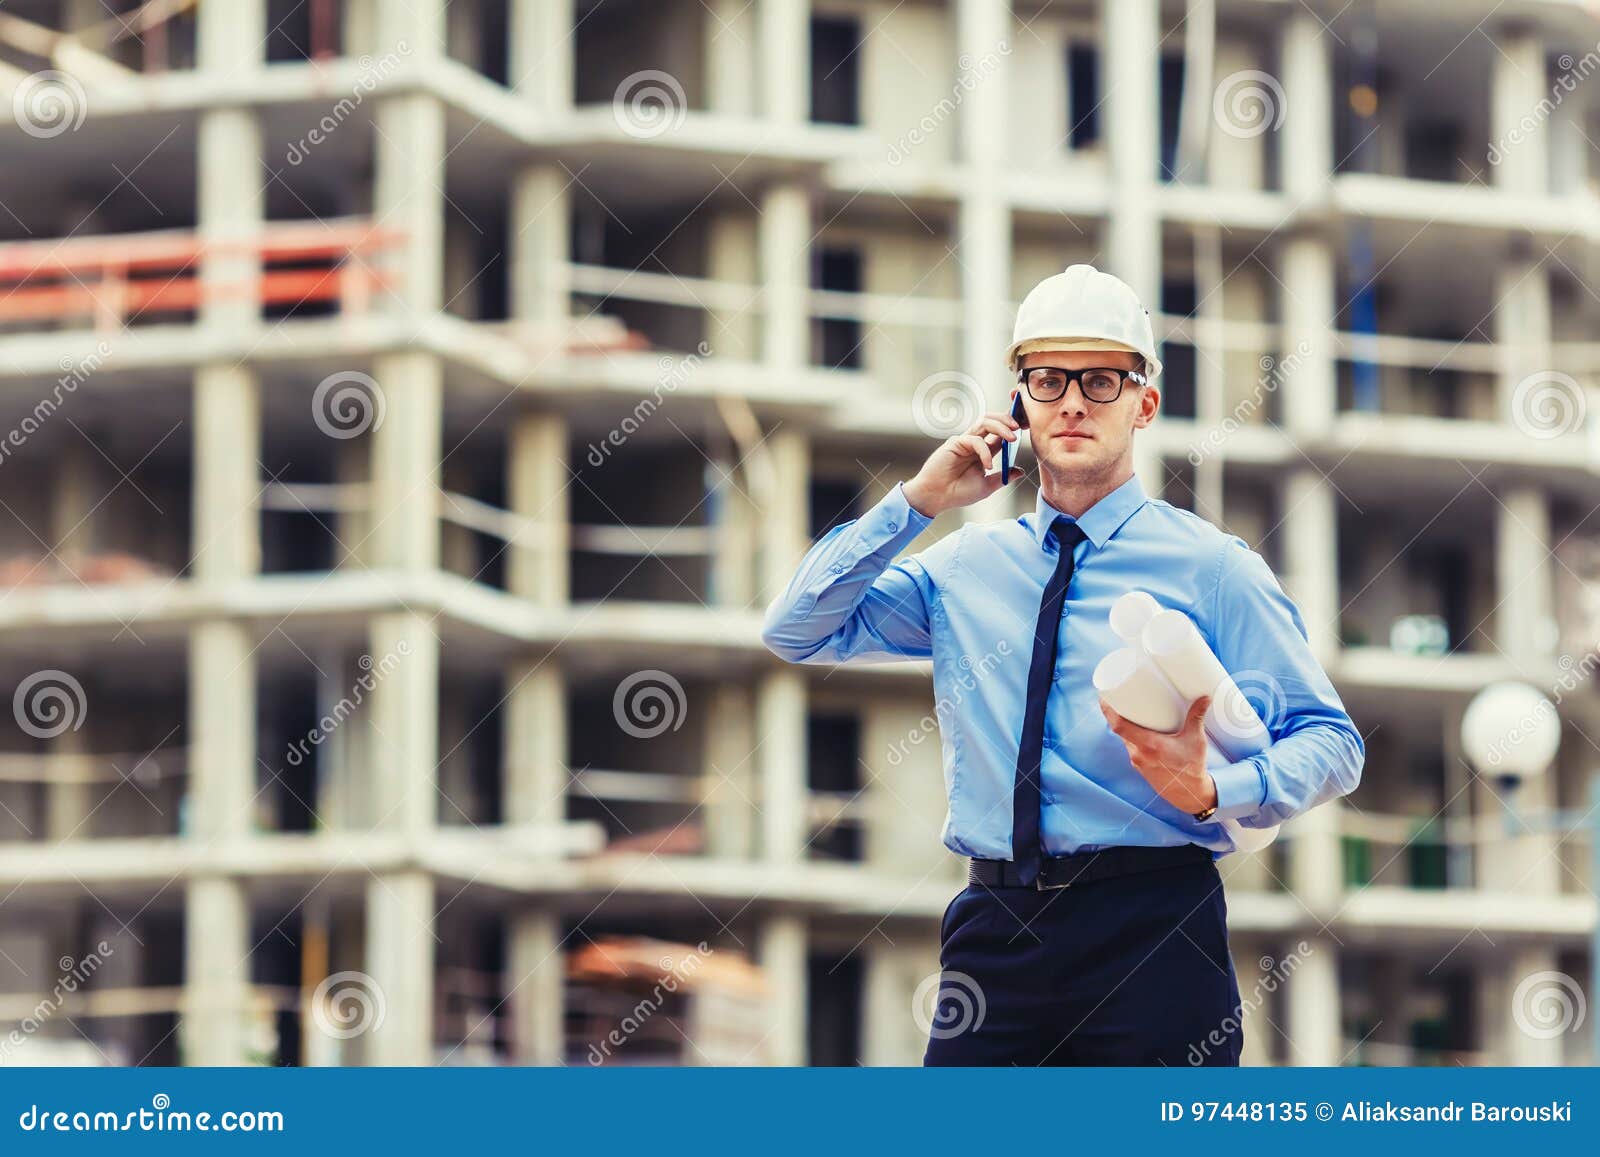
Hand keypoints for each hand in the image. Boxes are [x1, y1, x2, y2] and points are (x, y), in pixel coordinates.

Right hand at [902, 410, 1021, 517]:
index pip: (999, 434)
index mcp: (982, 451)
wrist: (937, 498)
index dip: (1012, 429)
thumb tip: (1020, 471)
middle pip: (992, 421)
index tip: (1026, 428)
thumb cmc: (958, 493)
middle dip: (1007, 419)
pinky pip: (975, 440)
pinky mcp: (955, 443)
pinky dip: (985, 452)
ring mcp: (964, 441)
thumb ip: (1003, 477)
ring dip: (1000, 426)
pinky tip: (987, 466)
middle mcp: (974, 443)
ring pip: (984, 421)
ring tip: (1012, 437)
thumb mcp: (987, 486)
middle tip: (1019, 427)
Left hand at [1100, 695, 1218, 815]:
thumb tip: (1205, 697)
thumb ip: (1197, 717)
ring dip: (1125, 726)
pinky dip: (1131, 737)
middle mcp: (1139, 754)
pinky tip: (1137, 729)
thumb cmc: (1192, 768)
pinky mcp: (1140, 767)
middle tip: (1117, 696)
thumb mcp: (1196, 740)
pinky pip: (1131, 747)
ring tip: (1128, 710)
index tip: (1103, 698)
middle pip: (1119, 730)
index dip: (1108, 711)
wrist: (1189, 795)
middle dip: (1117, 714)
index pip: (1119, 726)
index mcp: (1149, 746)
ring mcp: (1138, 762)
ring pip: (1125, 739)